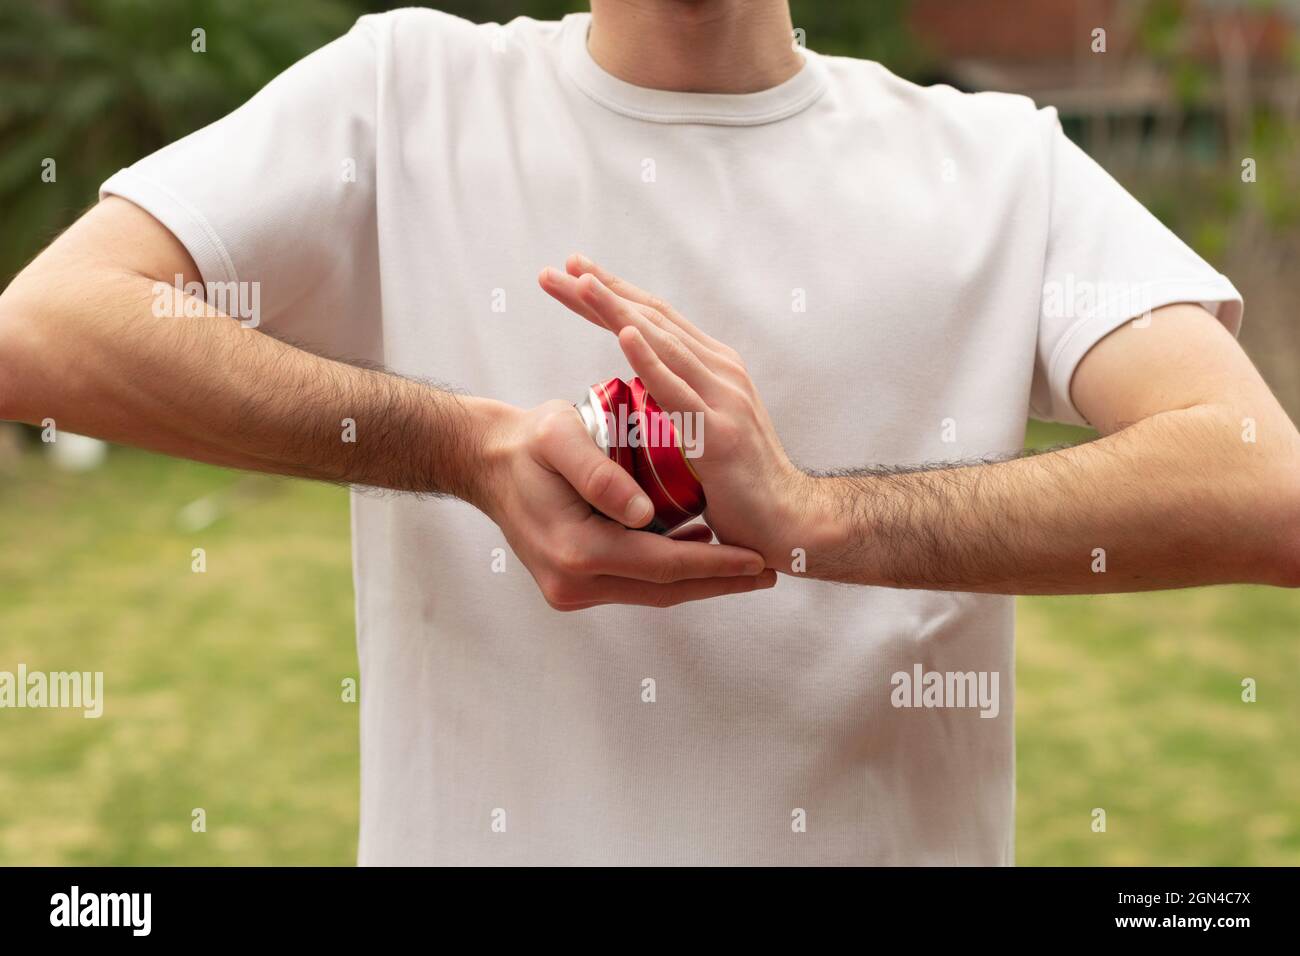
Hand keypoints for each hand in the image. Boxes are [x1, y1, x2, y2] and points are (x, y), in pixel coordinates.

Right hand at [469, 398, 776, 609]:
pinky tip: (701, 556)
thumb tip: (645, 513)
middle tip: (767, 570)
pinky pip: (634, 584)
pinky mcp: (573, 586)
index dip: (713, 563)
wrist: (488, 462)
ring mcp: (571, 591)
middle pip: (664, 590)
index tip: (757, 558)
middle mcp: (573, 584)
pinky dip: (670, 573)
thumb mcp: (560, 438)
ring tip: (745, 567)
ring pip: (652, 592)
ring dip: (698, 580)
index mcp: (575, 551)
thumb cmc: (529, 442)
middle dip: (718, 581)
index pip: (662, 565)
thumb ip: (600, 474)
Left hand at [539, 255, 812, 570]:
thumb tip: (640, 394)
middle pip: (652, 319)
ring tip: (581, 282)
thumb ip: (679, 405)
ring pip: (661, 342)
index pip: (656, 320)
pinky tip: (622, 333)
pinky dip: (649, 358)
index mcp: (715, 368)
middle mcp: (721, 371)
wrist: (791, 522)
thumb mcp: (707, 430)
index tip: (574, 273)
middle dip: (603, 291)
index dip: (615, 294)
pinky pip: (676, 391)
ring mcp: (723, 399)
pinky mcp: (719, 434)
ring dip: (617, 309)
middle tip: (560, 268)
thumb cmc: (742, 484)